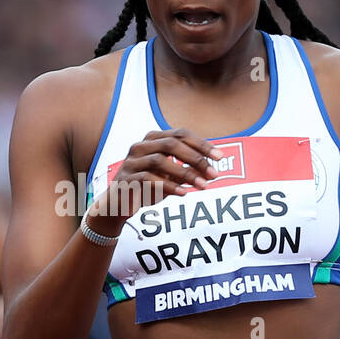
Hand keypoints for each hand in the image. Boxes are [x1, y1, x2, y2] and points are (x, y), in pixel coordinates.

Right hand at [85, 128, 219, 237]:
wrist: (119, 204)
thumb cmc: (147, 186)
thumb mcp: (170, 175)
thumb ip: (187, 168)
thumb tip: (211, 169)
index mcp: (153, 139)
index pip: (180, 134)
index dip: (201, 144)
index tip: (220, 157)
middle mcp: (141, 146)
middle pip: (171, 144)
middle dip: (196, 158)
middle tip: (214, 174)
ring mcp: (131, 161)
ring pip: (160, 160)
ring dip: (185, 173)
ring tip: (203, 186)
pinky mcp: (126, 178)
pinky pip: (149, 179)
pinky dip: (169, 186)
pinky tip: (183, 193)